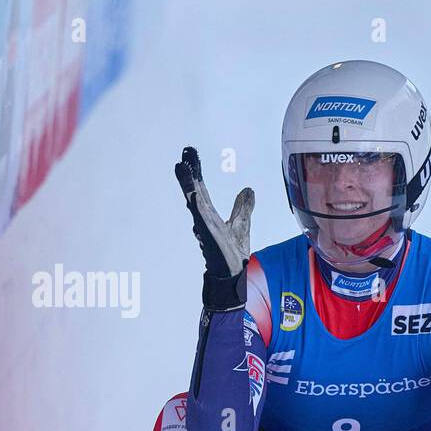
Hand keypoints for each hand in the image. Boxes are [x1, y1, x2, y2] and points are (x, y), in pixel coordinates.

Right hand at [174, 146, 253, 282]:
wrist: (233, 275)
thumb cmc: (232, 254)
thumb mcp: (242, 224)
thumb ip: (243, 207)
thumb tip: (248, 190)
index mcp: (210, 214)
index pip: (202, 189)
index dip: (196, 173)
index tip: (190, 156)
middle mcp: (204, 219)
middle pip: (195, 191)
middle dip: (189, 174)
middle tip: (184, 155)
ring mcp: (206, 227)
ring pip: (194, 202)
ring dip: (188, 185)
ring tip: (182, 168)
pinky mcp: (210, 237)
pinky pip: (202, 220)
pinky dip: (197, 208)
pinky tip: (193, 196)